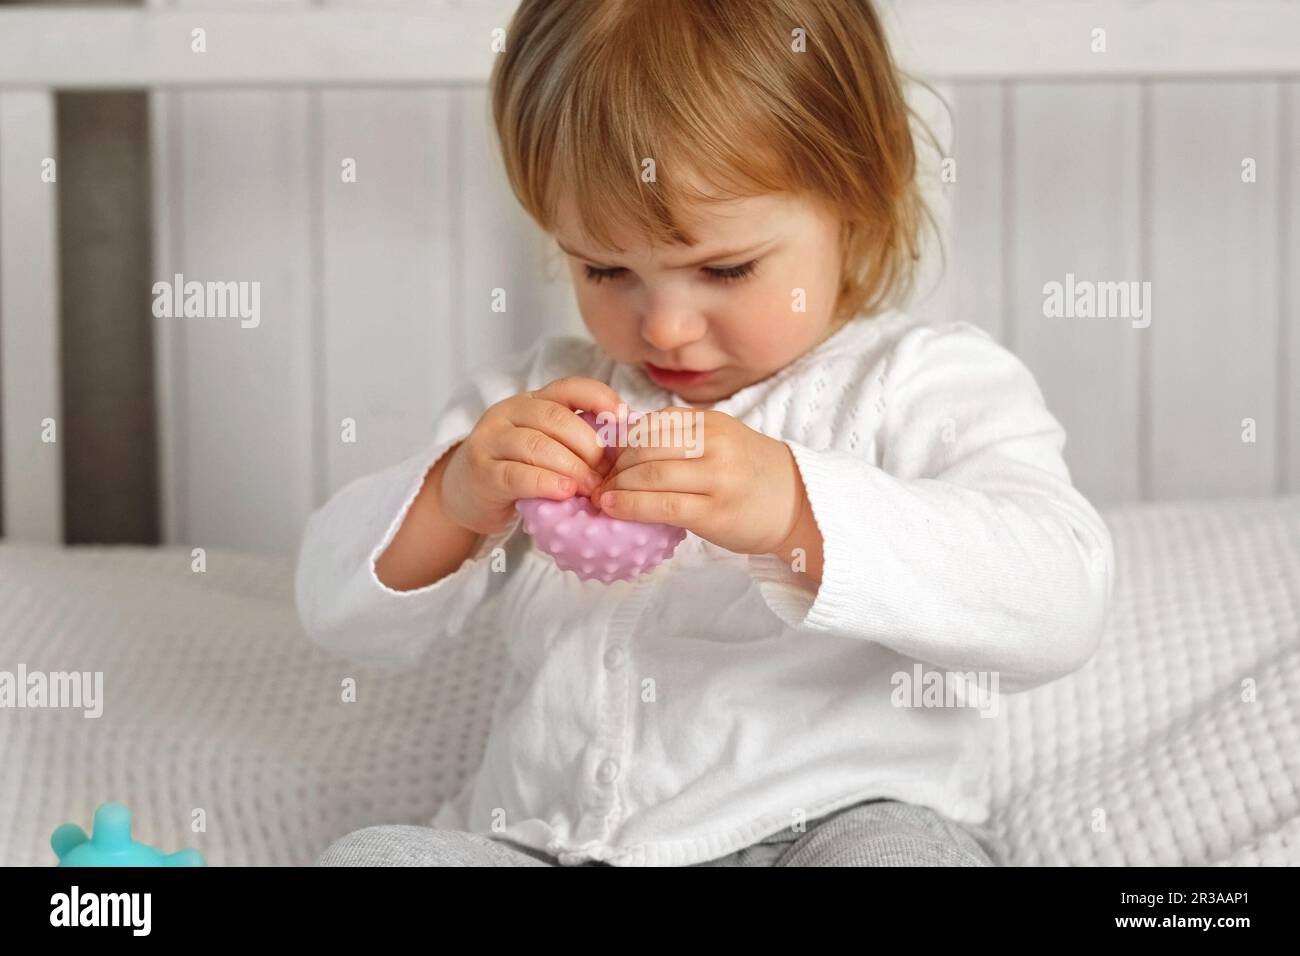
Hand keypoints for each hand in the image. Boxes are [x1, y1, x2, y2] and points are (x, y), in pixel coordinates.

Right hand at [440, 377, 623, 534]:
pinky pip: (516, 474)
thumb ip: (575, 441)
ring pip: (537, 445)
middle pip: (556, 418)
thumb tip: (624, 447)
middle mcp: (508, 412)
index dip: (599, 398)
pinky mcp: (482, 472)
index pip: (568, 388)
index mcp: (531, 401)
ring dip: (571, 468)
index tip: (623, 418)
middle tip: (606, 475)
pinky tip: (564, 492)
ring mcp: (491, 440)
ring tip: (591, 489)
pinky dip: (545, 482)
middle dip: (589, 446)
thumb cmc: (517, 470)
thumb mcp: (546, 447)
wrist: (466, 494)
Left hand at [591, 407, 805, 555]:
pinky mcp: (714, 511)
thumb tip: (624, 448)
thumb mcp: (721, 442)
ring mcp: (716, 477)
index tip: (605, 460)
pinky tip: (612, 509)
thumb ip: (681, 440)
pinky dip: (629, 506)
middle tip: (596, 482)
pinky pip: (661, 505)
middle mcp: (714, 444)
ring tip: (600, 497)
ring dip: (616, 487)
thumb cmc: (753, 477)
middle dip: (612, 466)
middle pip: (644, 447)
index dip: (620, 443)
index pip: (650, 425)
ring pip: (648, 475)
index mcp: (711, 423)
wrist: (800, 506)